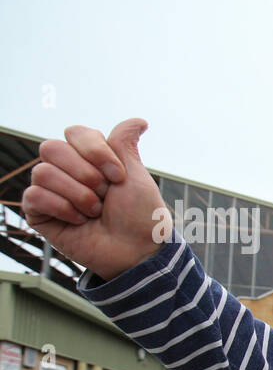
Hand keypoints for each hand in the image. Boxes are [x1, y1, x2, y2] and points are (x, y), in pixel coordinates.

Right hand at [21, 119, 168, 279]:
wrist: (136, 250)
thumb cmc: (139, 215)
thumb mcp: (136, 175)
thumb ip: (125, 144)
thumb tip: (139, 120)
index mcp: (88, 157)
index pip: (75, 132)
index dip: (96, 152)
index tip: (119, 176)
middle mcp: (66, 170)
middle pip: (52, 148)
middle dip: (85, 174)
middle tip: (105, 195)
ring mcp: (51, 191)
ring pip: (42, 172)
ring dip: (78, 194)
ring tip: (95, 212)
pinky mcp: (39, 213)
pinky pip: (35, 195)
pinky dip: (63, 208)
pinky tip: (79, 221)